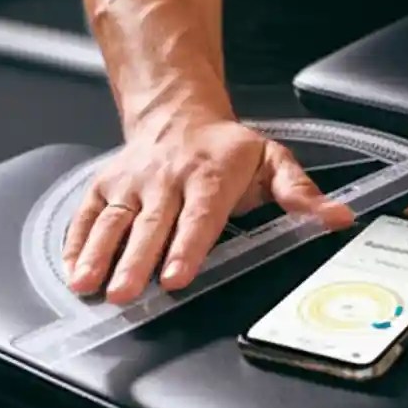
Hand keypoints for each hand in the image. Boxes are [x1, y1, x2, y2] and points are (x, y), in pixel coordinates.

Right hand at [63, 118, 353, 302]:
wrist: (179, 115)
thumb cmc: (227, 150)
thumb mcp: (273, 162)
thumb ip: (302, 193)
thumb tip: (338, 217)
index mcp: (209, 176)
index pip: (199, 218)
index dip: (186, 248)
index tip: (176, 276)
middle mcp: (167, 179)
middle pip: (150, 225)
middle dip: (135, 261)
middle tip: (125, 293)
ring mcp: (132, 182)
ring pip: (113, 221)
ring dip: (97, 254)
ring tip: (86, 284)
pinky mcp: (106, 186)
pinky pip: (86, 214)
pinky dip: (75, 240)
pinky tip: (69, 267)